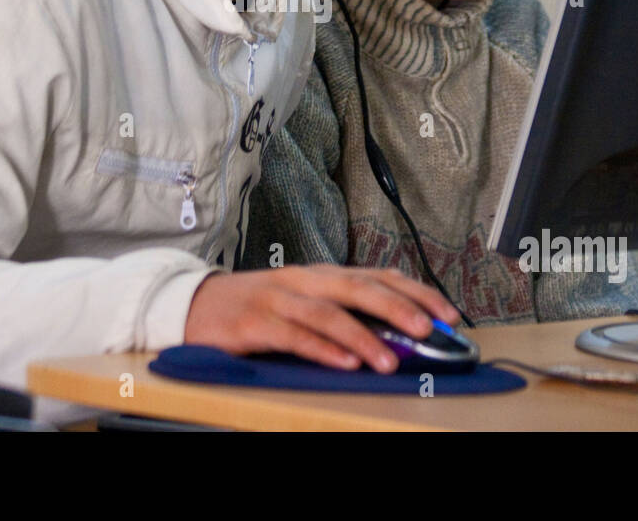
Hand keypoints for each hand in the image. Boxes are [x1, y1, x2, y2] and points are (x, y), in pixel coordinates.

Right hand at [182, 265, 461, 373]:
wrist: (190, 305)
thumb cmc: (254, 308)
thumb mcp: (301, 304)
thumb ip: (340, 314)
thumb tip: (395, 338)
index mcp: (320, 275)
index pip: (377, 276)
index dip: (415, 292)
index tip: (448, 313)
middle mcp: (303, 281)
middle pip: (358, 287)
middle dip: (398, 307)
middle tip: (429, 329)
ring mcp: (276, 300)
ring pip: (328, 313)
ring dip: (363, 336)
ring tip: (390, 360)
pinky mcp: (253, 324)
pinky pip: (293, 335)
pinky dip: (322, 349)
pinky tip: (344, 362)